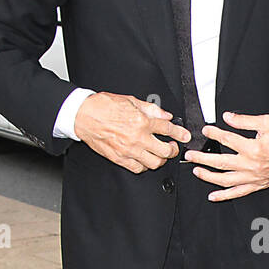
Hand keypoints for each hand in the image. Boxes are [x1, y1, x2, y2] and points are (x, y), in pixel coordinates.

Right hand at [73, 92, 189, 172]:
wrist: (84, 115)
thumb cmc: (104, 106)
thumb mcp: (131, 100)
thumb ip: (151, 109)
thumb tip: (165, 115)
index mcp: (142, 121)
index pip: (168, 129)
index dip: (180, 134)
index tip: (185, 136)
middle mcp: (137, 137)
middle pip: (166, 151)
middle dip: (173, 149)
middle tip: (173, 146)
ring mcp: (129, 150)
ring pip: (154, 163)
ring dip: (160, 159)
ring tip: (160, 154)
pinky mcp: (119, 158)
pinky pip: (138, 169)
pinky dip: (145, 166)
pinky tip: (145, 160)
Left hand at [183, 112, 268, 200]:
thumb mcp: (268, 122)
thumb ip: (245, 120)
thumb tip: (227, 117)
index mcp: (253, 148)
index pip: (227, 140)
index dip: (213, 134)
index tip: (205, 130)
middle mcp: (251, 165)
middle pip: (220, 162)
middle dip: (202, 158)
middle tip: (190, 154)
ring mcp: (254, 177)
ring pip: (225, 180)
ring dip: (208, 176)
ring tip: (196, 171)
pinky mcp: (258, 185)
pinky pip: (238, 193)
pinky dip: (224, 196)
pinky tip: (212, 196)